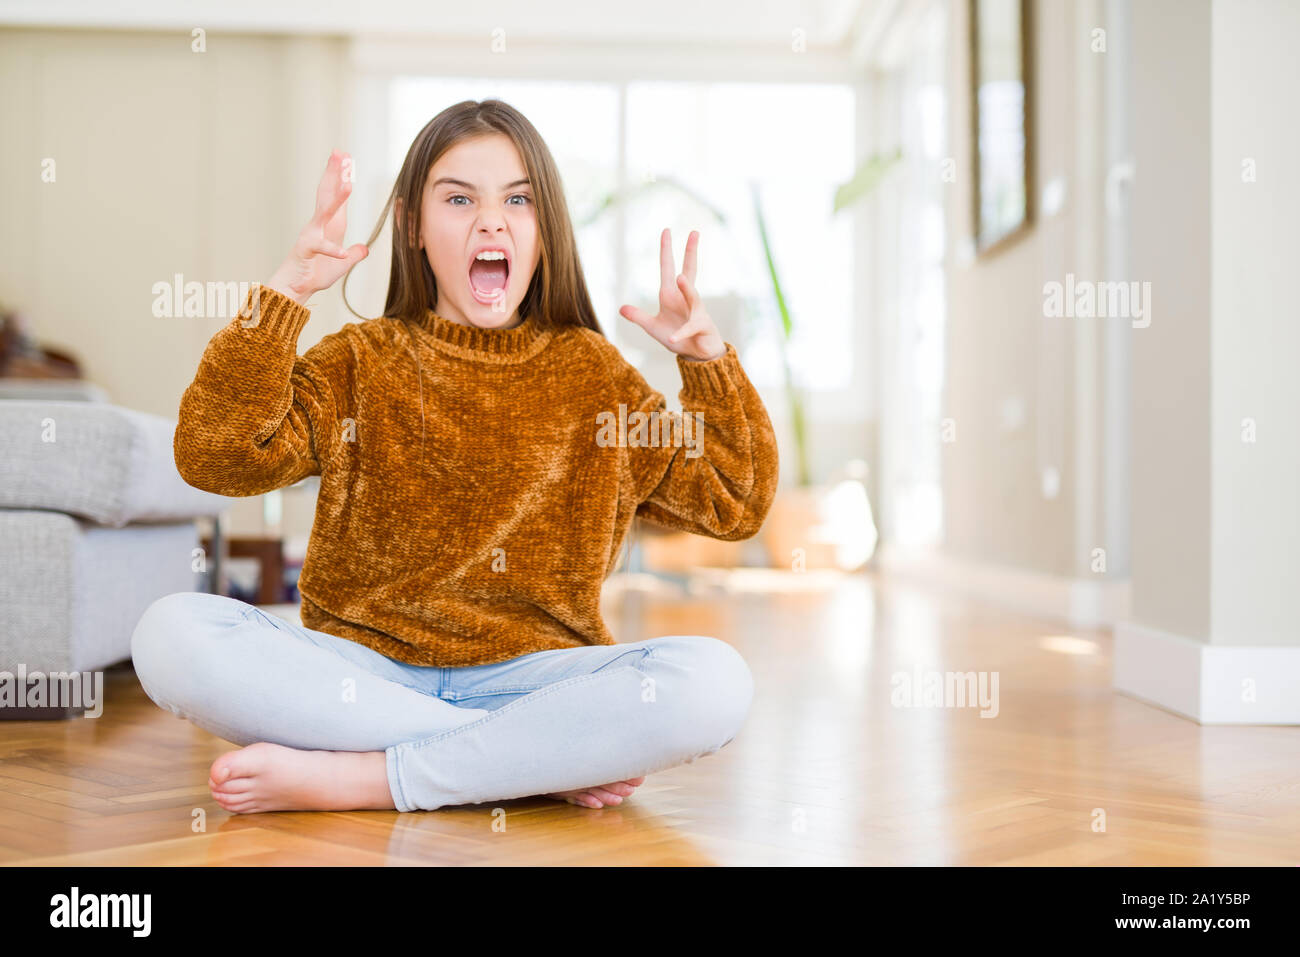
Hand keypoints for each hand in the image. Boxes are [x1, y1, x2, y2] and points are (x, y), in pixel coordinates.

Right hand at [267, 149, 368, 304]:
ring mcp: (311, 235)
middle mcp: (319, 225)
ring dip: (337, 198)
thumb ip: (353, 254)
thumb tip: (364, 248)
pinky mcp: (306, 250)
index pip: (336, 196)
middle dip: (335, 174)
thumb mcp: (342, 264)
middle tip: (341, 153)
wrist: (296, 288)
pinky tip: (343, 251)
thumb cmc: (315, 274)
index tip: (345, 158)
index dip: (341, 178)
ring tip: (348, 182)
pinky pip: (320, 247)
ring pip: (325, 212)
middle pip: (328, 194)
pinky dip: (332, 250)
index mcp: (329, 225)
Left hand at [619, 229, 724, 361]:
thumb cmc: (677, 337)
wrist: (697, 355)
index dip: (666, 250)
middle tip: (694, 232)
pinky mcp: (701, 326)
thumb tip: (621, 308)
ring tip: (680, 277)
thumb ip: (638, 317)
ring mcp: (696, 311)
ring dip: (687, 289)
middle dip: (690, 252)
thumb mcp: (653, 327)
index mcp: (670, 295)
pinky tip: (672, 338)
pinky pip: (689, 328)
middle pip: (689, 271)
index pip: (668, 268)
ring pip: (693, 297)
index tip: (666, 231)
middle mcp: (685, 298)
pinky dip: (680, 334)